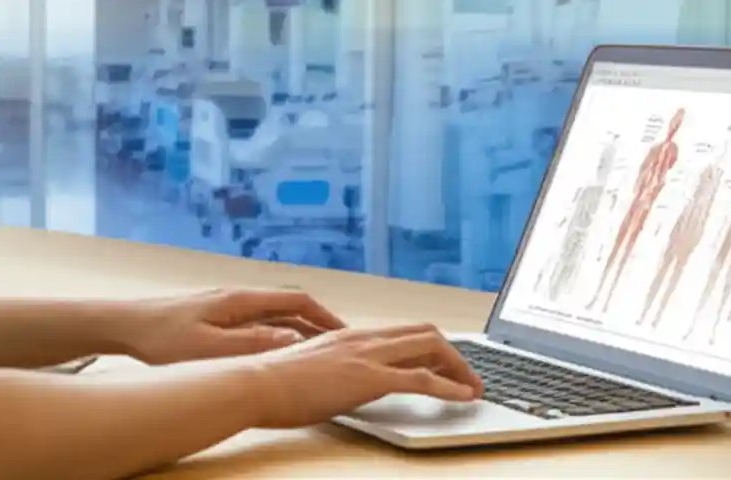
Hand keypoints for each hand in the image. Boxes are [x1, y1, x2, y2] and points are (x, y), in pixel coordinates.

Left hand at [121, 289, 345, 364]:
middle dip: (317, 322)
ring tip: (317, 350)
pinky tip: (277, 351)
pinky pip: (257, 321)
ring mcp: (226, 305)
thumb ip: (252, 343)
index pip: (296, 300)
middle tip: (341, 344)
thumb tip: (294, 337)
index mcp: (241, 300)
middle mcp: (238, 297)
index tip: (345, 332)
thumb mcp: (209, 346)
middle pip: (289, 305)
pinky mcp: (215, 316)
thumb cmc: (161, 338)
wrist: (125, 324)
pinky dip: (276, 332)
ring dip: (298, 328)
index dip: (324, 315)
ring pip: (273, 314)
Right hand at [242, 324, 484, 428]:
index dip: (432, 346)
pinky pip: (421, 378)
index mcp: (351, 335)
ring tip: (475, 388)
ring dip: (459, 367)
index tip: (446, 363)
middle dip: (454, 354)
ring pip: (430, 347)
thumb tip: (345, 384)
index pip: (404, 332)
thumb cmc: (274, 384)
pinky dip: (449, 386)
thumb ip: (335, 371)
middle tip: (469, 377)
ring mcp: (367, 355)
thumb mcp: (313, 370)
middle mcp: (364, 337)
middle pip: (425, 333)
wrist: (255, 383)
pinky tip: (463, 397)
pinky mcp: (369, 377)